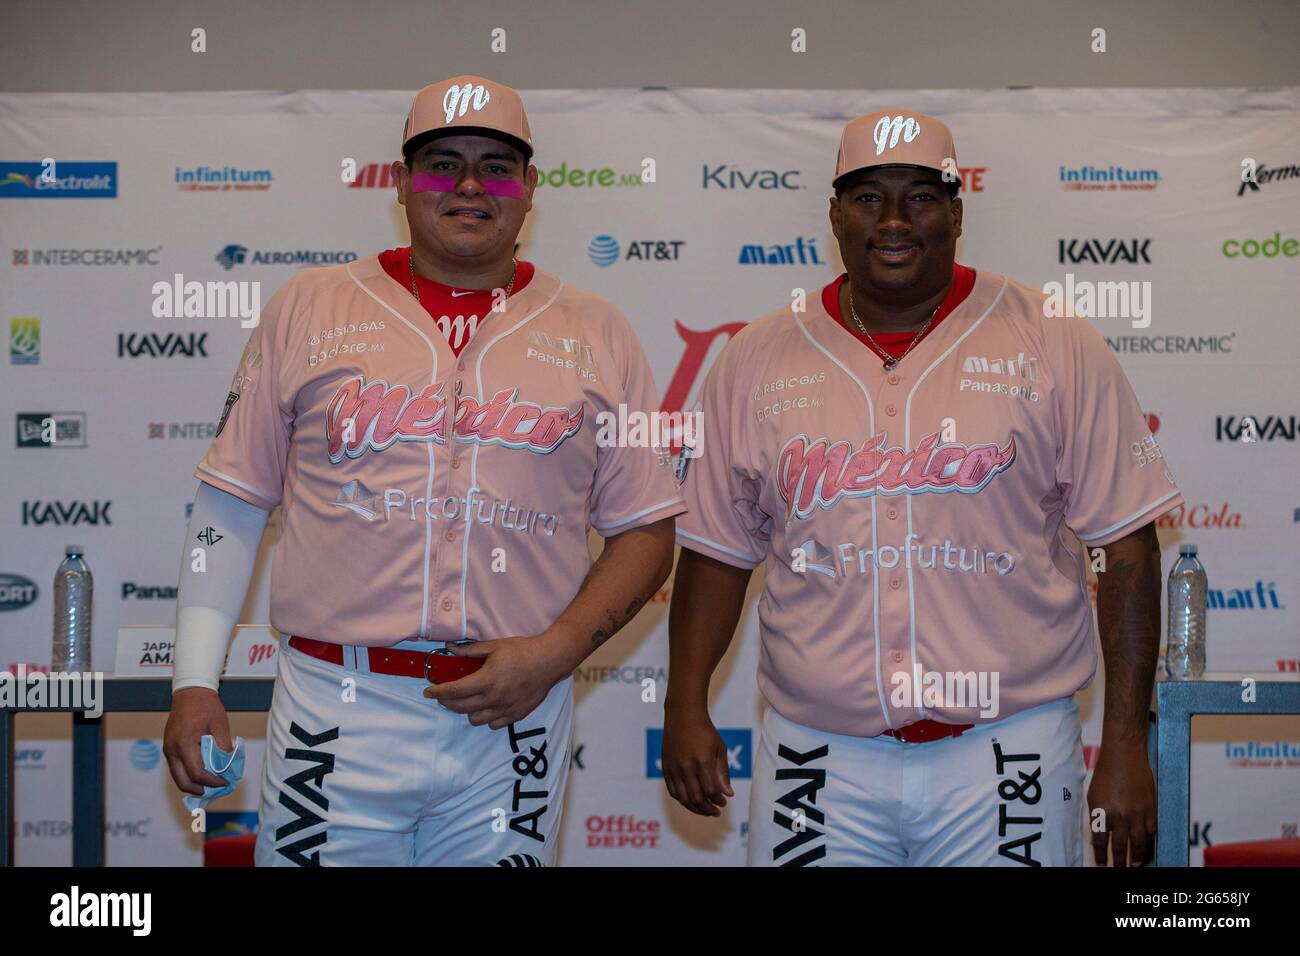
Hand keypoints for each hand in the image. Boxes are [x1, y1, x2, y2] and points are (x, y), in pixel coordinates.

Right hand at [163, 687, 233, 795]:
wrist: (190, 692)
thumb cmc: (207, 706)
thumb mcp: (220, 725)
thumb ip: (223, 747)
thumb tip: (227, 767)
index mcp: (184, 743)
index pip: (197, 773)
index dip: (212, 781)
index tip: (225, 781)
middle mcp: (172, 749)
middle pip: (182, 781)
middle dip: (199, 789)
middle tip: (216, 790)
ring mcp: (168, 748)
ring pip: (177, 776)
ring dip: (192, 784)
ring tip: (210, 785)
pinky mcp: (168, 747)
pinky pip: (176, 767)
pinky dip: (187, 774)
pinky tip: (201, 774)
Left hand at [423, 634, 573, 729]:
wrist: (549, 661)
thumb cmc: (522, 651)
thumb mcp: (494, 646)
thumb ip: (469, 650)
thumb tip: (449, 648)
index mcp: (486, 681)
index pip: (453, 692)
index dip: (437, 692)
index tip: (428, 691)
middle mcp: (493, 699)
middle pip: (460, 708)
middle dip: (446, 702)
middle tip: (443, 695)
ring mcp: (505, 709)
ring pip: (475, 719)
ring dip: (465, 711)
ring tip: (466, 700)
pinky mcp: (515, 715)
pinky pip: (492, 724)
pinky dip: (485, 718)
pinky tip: (486, 706)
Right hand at [661, 704, 733, 816]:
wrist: (683, 716)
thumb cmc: (705, 731)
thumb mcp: (719, 749)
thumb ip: (723, 773)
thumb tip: (728, 795)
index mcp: (702, 760)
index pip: (711, 790)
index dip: (718, 800)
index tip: (724, 802)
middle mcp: (686, 766)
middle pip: (696, 797)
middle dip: (708, 808)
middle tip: (716, 812)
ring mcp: (674, 768)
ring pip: (683, 797)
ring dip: (695, 808)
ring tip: (705, 811)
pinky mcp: (666, 768)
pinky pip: (672, 791)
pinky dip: (682, 800)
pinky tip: (691, 802)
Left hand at [1087, 741, 1156, 865]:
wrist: (1125, 754)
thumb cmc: (1106, 773)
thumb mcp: (1093, 794)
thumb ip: (1097, 815)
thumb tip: (1099, 835)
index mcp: (1101, 811)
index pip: (1100, 841)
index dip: (1101, 856)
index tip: (1101, 865)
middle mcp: (1118, 815)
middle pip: (1119, 847)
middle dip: (1119, 862)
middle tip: (1118, 870)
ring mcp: (1136, 813)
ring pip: (1138, 844)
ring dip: (1137, 858)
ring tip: (1135, 866)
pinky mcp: (1151, 809)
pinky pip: (1152, 834)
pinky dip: (1150, 845)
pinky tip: (1148, 851)